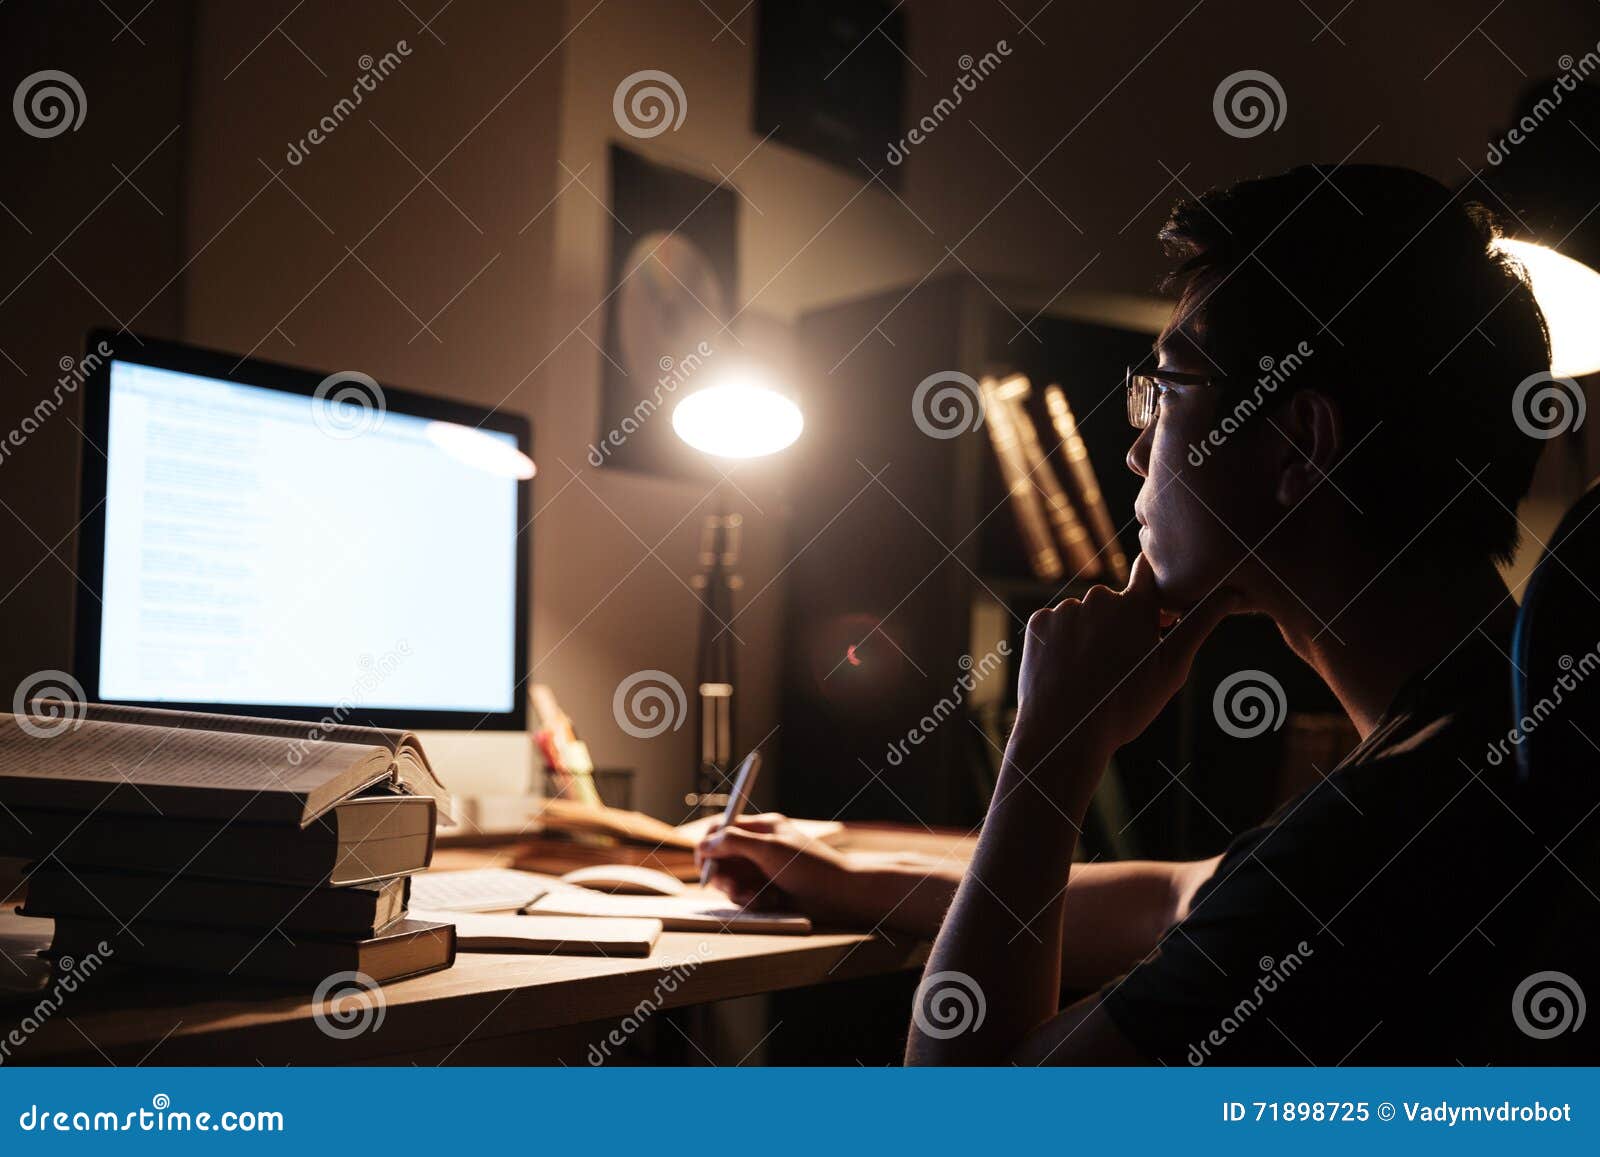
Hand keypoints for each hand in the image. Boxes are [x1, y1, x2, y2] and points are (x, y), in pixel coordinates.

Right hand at [695, 813, 856, 920]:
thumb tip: (704, 844)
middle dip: (723, 875)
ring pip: (731, 881)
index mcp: (761, 828)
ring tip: (759, 897)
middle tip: (734, 888)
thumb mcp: (769, 850)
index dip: (707, 844)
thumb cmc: (809, 867)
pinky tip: (772, 902)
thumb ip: (733, 843)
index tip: (703, 863)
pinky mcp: (767, 891)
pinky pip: (745, 898)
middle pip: (721, 858)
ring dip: (740, 892)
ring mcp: (762, 870)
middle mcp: (759, 847)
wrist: (841, 895)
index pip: (722, 828)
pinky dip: (753, 902)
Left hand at [1010, 553, 1237, 780]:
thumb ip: (1200, 623)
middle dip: (1119, 623)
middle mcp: (1098, 598)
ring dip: (1089, 634)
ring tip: (1092, 673)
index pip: (1147, 570)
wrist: (1064, 732)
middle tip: (1121, 665)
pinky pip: (1055, 625)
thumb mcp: (1172, 668)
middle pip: (1113, 602)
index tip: (1154, 603)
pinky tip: (1067, 670)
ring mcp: (1065, 609)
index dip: (1152, 585)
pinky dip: (1061, 642)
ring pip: (1083, 615)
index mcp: (1135, 605)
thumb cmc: (1124, 705)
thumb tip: (1231, 591)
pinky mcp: (1038, 623)